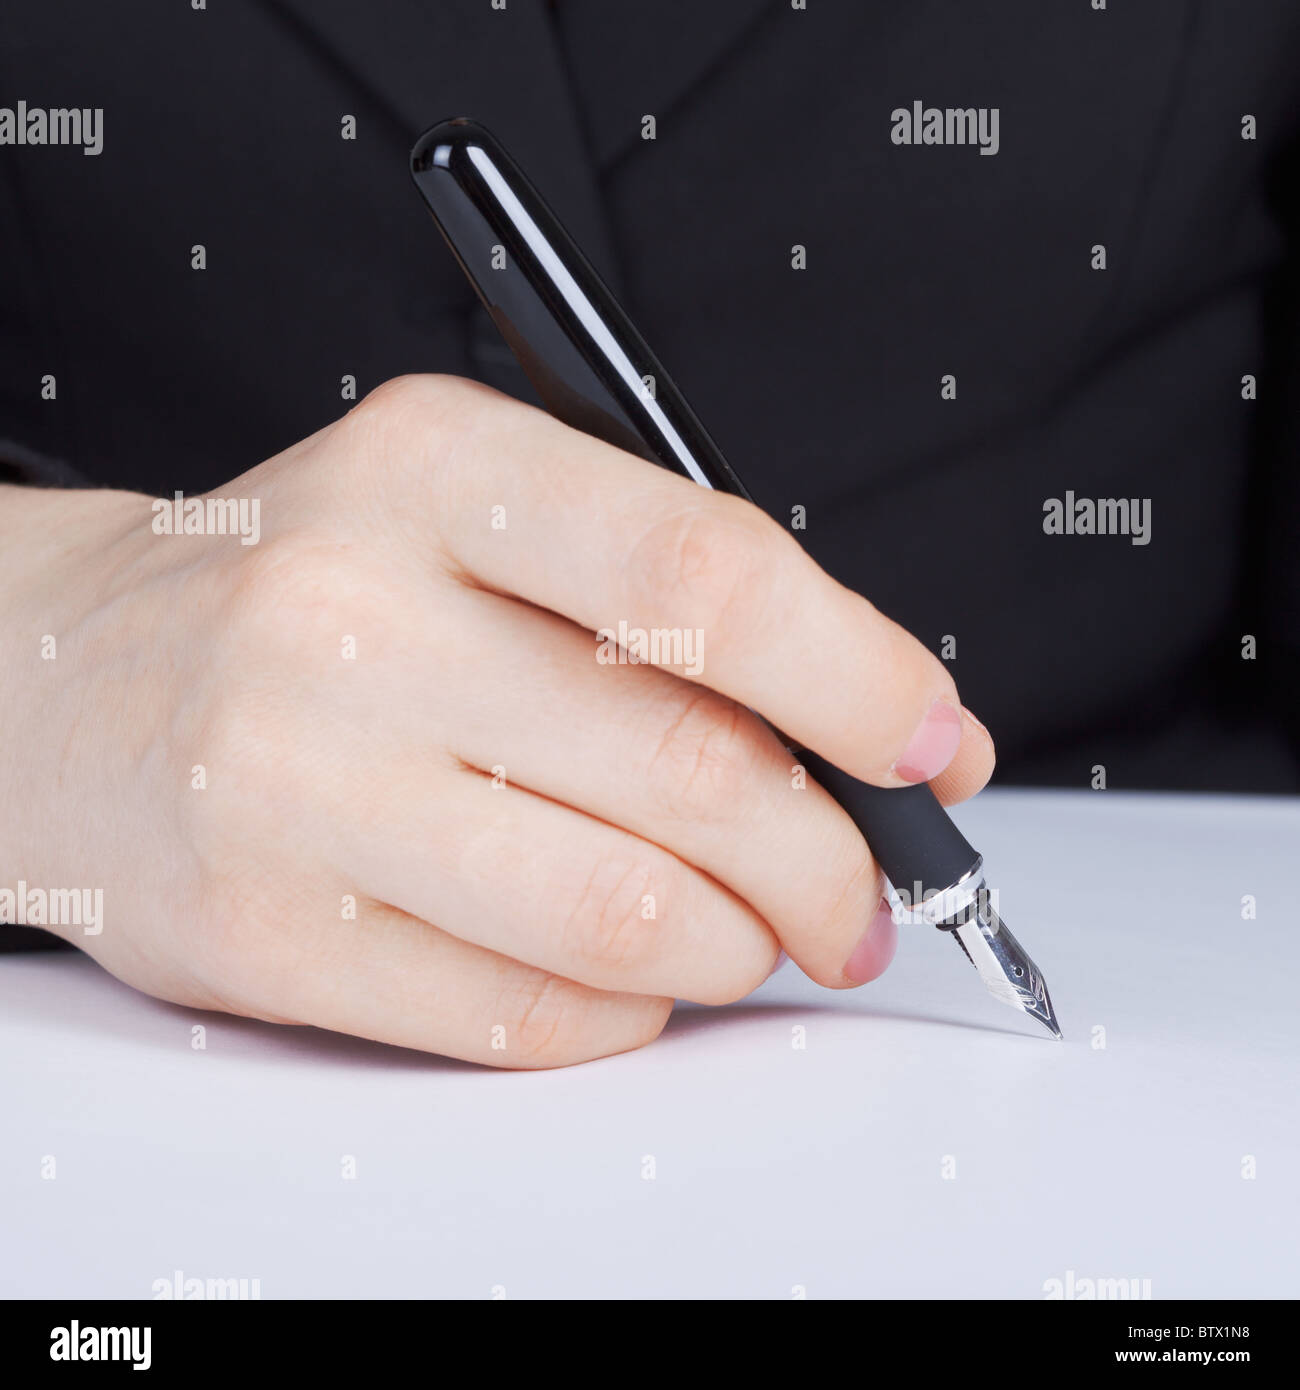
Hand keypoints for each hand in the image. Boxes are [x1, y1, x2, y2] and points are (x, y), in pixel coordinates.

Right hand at [1, 376, 992, 1066]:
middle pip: (694, 773)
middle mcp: (355, 614)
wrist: (65, 677)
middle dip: (830, 860)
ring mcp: (298, 782)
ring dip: (739, 948)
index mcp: (434, 467)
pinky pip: (526, 1018)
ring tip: (752, 936)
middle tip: (861, 892)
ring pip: (627, 917)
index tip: (933, 745)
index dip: (858, 674)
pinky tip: (625, 976)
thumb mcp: (471, 513)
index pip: (704, 572)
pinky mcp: (267, 931)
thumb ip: (658, 599)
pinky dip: (626, 1014)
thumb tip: (867, 721)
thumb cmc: (312, 589)